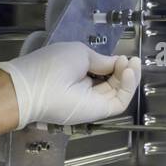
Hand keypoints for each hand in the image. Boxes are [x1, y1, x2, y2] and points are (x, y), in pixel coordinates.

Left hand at [0, 42, 139, 131]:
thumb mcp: (80, 54)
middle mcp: (88, 88)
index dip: (117, 63)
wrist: (34, 88)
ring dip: (130, 77)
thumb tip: (118, 62)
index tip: (124, 55)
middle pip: (115, 81)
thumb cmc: (52, 65)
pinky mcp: (99, 111)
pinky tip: (129, 73)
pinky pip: (120, 102)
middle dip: (126, 69)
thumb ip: (101, 61)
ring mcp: (94, 101)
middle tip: (131, 60)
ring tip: (131, 65)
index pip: (106, 70)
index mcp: (80, 73)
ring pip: (120, 91)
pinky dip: (128, 87)